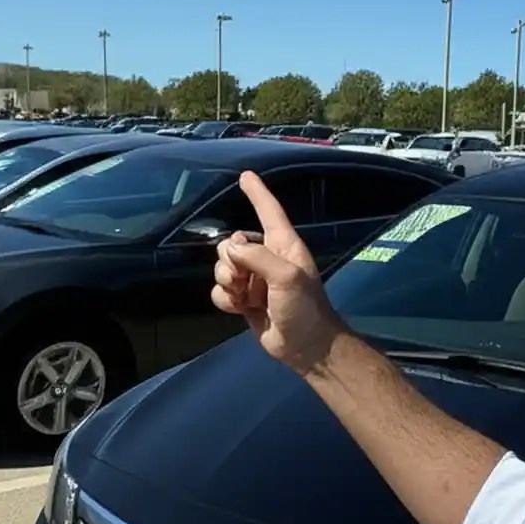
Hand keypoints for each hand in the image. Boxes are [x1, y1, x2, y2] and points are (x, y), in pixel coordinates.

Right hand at [211, 171, 347, 373]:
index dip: (258, 193)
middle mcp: (268, 258)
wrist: (304, 347)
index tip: (246, 176)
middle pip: (231, 243)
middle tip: (242, 279)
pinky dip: (224, 299)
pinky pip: (220, 290)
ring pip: (222, 267)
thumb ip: (258, 258)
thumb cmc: (305, 308)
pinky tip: (238, 309)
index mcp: (284, 245)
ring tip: (243, 297)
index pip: (269, 212)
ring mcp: (254, 280)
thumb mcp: (287, 277)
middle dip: (229, 259)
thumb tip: (231, 250)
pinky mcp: (243, 300)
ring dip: (226, 281)